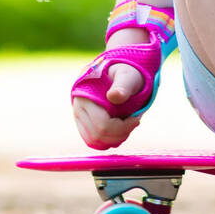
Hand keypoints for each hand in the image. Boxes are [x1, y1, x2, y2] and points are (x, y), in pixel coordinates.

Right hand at [72, 30, 147, 149]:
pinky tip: (120, 130)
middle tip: (133, 122)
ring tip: (127, 126)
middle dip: (120, 133)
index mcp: (86, 96)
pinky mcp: (83, 124)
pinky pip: (93, 141)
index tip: (136, 119)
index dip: (122, 127)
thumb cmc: (124, 73)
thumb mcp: (126, 75)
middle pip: (97, 136)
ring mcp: (79, 117)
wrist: (116, 72)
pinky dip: (108, 140)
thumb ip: (122, 85)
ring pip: (94, 141)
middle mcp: (78, 108)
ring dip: (114, 139)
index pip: (102, 124)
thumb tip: (114, 96)